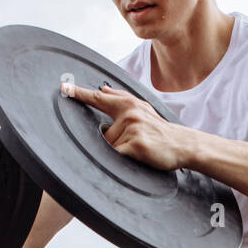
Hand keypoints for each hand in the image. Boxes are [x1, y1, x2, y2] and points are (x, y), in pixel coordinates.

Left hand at [60, 80, 191, 169]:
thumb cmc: (160, 131)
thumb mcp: (143, 109)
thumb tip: (103, 90)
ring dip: (121, 151)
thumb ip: (121, 99)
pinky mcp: (136, 144)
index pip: (98, 98)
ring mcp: (132, 128)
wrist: (182, 144)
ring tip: (139, 148)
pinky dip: (123, 159)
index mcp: (128, 104)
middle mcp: (129, 113)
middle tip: (135, 142)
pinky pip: (117, 155)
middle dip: (114, 143)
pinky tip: (138, 155)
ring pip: (110, 146)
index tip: (64, 88)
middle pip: (104, 134)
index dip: (79, 93)